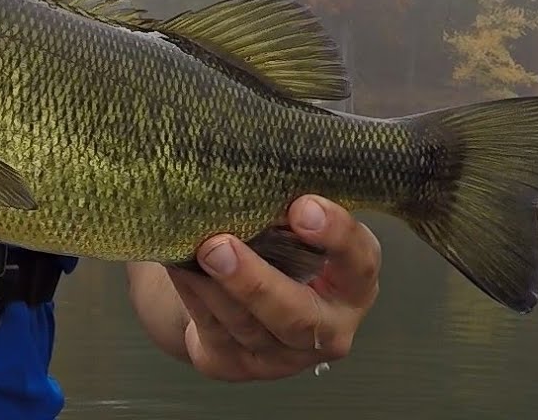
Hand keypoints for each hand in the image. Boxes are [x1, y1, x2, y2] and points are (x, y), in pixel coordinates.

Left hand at [167, 195, 380, 381]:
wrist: (246, 300)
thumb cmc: (281, 250)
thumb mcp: (298, 228)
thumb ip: (291, 210)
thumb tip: (253, 170)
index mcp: (353, 285)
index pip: (359, 263)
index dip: (335, 236)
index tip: (302, 206)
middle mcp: (327, 330)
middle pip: (297, 316)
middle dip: (255, 282)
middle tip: (218, 245)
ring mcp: (283, 358)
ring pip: (245, 326)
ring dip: (212, 286)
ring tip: (188, 250)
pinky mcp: (237, 367)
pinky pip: (212, 332)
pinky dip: (192, 295)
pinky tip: (178, 267)